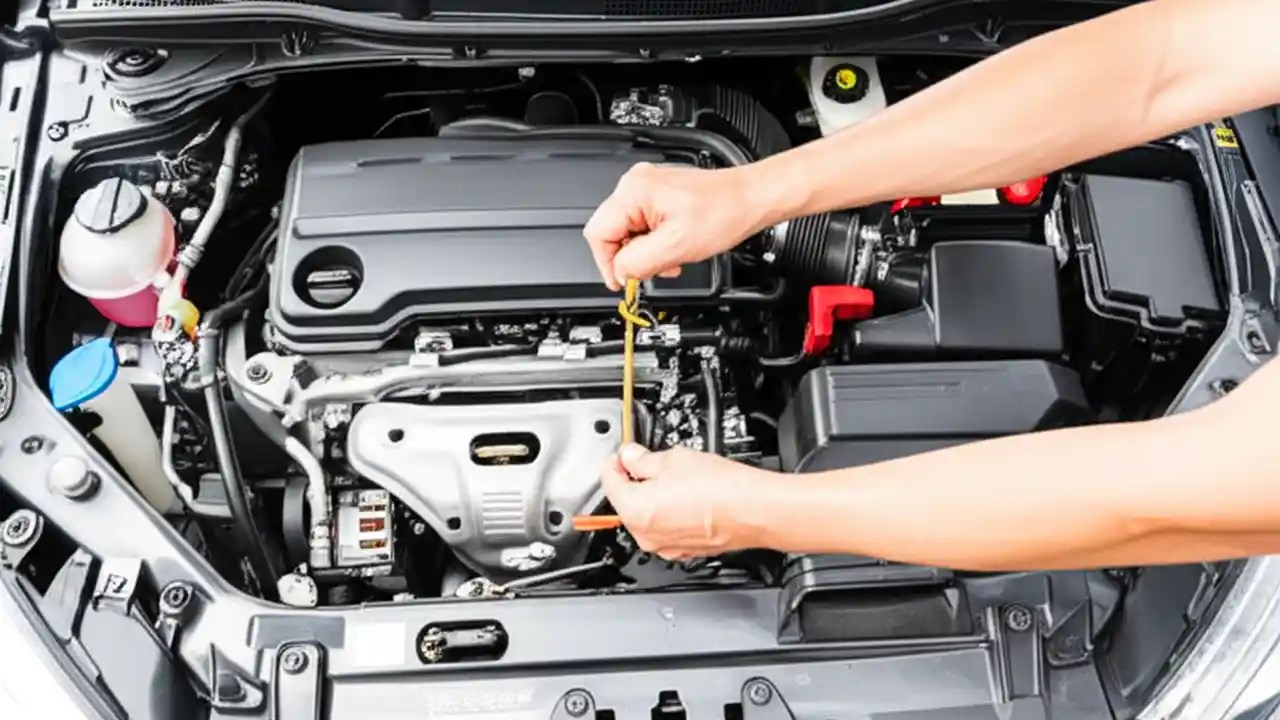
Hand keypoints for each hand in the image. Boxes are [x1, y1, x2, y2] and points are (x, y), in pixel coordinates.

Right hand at [583, 163, 768, 290]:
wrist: (751, 198)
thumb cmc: (724, 213)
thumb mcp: (676, 247)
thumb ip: (637, 263)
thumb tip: (619, 273)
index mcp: (633, 191)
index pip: (598, 234)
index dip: (608, 264)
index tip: (623, 282)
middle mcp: (636, 184)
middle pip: (611, 233)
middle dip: (631, 258)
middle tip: (654, 270)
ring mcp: (647, 188)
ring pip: (628, 232)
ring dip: (645, 253)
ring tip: (670, 259)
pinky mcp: (659, 195)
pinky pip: (643, 225)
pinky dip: (654, 242)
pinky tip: (672, 248)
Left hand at [599, 443, 779, 558]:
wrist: (754, 511)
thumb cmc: (720, 489)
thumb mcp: (673, 459)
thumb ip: (643, 459)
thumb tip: (630, 456)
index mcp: (635, 510)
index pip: (609, 481)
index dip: (614, 462)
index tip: (621, 454)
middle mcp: (645, 535)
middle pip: (626, 501)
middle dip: (634, 480)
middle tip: (649, 461)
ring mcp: (665, 546)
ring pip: (646, 516)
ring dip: (652, 497)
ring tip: (675, 478)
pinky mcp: (683, 550)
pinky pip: (665, 529)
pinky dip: (669, 513)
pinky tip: (687, 497)